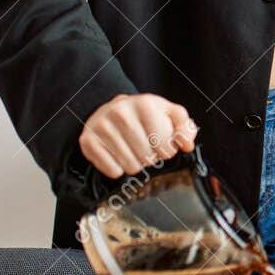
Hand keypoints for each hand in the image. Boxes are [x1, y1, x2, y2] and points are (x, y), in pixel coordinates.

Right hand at [79, 93, 196, 177]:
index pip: (165, 146)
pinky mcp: (88, 140)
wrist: (112, 109)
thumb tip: (187, 145)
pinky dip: (118, 168)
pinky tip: (118, 155)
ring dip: (135, 164)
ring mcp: (102, 126)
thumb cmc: (144, 115)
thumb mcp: (169, 113)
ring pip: (130, 166)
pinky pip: (112, 170)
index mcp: (145, 104)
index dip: (167, 151)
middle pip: (147, 158)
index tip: (162, 145)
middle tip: (146, 148)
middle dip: (151, 158)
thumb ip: (185, 128)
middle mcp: (121, 113)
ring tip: (133, 150)